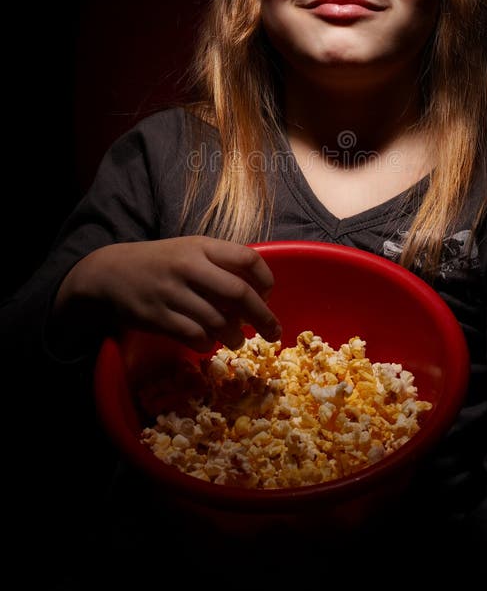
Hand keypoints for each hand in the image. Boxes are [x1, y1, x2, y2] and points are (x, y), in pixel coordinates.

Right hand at [55, 236, 279, 351]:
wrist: (108, 273)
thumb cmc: (159, 263)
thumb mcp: (189, 251)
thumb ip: (220, 265)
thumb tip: (258, 294)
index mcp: (201, 246)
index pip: (247, 257)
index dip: (266, 279)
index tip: (268, 296)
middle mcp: (188, 266)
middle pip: (238, 292)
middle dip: (262, 316)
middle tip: (273, 332)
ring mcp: (171, 292)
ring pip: (218, 320)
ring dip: (234, 336)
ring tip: (236, 340)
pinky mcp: (157, 317)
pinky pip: (194, 336)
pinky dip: (207, 344)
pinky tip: (208, 343)